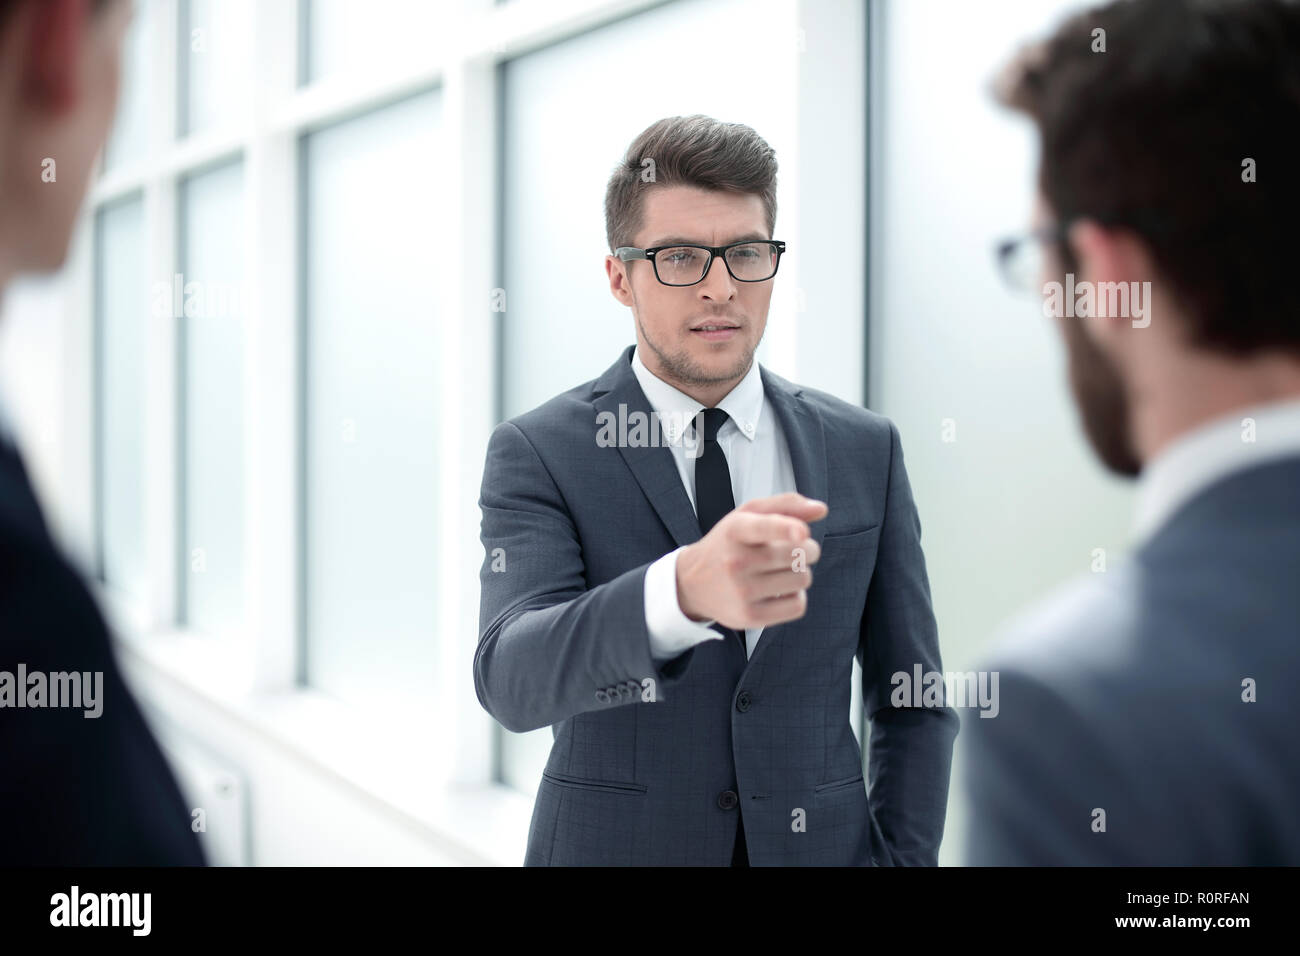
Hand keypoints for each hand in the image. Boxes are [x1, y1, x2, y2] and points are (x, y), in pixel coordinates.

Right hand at [675, 492, 826, 630]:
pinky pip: (797, 606)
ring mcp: (742, 591)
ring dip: (801, 573)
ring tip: (782, 571)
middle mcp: (736, 561)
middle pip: (798, 554)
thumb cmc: (728, 544)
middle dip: (808, 550)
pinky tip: (780, 591)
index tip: (802, 532)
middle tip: (795, 550)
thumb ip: (785, 505)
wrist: (692, 583)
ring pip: (802, 579)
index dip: (786, 528)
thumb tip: (821, 509)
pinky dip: (796, 597)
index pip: (763, 527)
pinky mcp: (750, 616)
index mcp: (736, 530)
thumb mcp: (747, 515)